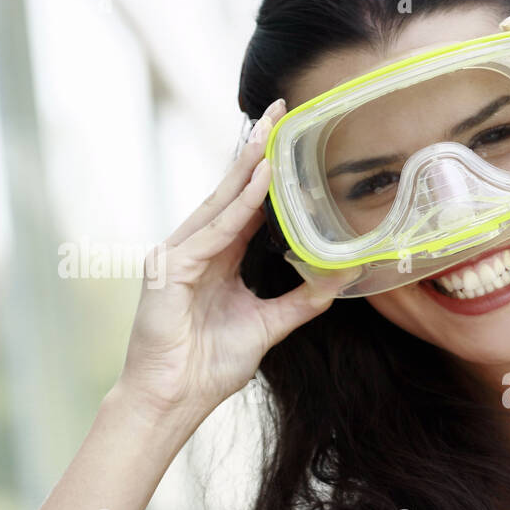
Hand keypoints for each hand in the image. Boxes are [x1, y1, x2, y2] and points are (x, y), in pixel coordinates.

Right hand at [115, 99, 356, 418]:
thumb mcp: (268, 326)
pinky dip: (239, 204)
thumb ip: (301, 301)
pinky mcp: (169, 268)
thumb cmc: (209, 366)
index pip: (246, 206)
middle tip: (278, 110)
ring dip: (248, 165)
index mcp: (216, 260)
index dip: (267, 173)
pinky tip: (261, 180)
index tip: (288, 140)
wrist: (173, 399)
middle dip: (255, 151)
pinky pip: (213, 229)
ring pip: (221, 201)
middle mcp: (195, 249)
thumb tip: (339, 278)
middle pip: (231, 191)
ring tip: (272, 132)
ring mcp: (178, 254)